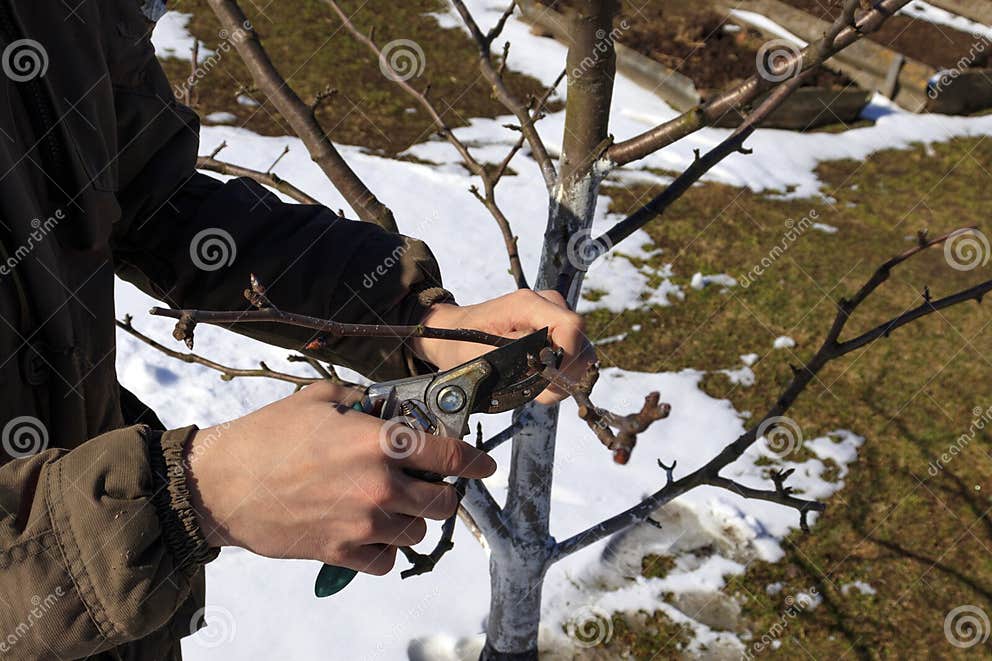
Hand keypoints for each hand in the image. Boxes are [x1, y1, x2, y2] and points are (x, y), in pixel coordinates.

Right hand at [184, 381, 495, 574]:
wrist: (220, 485)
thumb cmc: (267, 436)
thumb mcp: (318, 399)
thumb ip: (361, 400)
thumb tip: (386, 406)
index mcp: (380, 442)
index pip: (450, 454)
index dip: (475, 460)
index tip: (484, 466)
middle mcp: (381, 486)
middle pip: (443, 503)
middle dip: (443, 493)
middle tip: (428, 484)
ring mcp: (363, 524)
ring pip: (416, 533)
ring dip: (412, 520)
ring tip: (393, 506)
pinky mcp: (341, 553)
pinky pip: (386, 562)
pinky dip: (385, 551)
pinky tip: (371, 533)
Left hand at [412, 289, 594, 404]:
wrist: (452, 332)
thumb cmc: (459, 340)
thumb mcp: (478, 351)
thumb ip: (513, 355)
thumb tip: (545, 364)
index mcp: (528, 304)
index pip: (571, 326)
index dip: (568, 357)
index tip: (550, 379)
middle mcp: (547, 305)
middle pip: (580, 343)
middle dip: (564, 374)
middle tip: (537, 389)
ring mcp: (553, 317)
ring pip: (580, 354)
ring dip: (561, 378)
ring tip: (533, 385)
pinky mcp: (555, 331)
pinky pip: (571, 358)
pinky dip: (558, 376)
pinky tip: (536, 380)